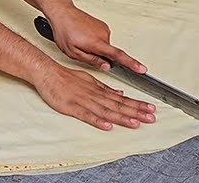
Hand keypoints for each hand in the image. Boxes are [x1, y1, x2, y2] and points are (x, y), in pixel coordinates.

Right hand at [33, 64, 155, 130]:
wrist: (47, 73)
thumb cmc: (65, 77)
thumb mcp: (89, 79)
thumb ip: (105, 88)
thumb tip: (120, 93)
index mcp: (98, 90)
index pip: (122, 99)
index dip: (137, 105)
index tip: (150, 109)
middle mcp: (94, 96)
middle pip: (118, 105)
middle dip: (136, 112)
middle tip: (151, 118)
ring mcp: (83, 101)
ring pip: (105, 111)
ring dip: (121, 117)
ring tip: (135, 123)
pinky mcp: (71, 107)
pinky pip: (86, 115)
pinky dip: (97, 121)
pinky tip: (107, 126)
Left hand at [46, 7, 146, 73]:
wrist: (61, 12)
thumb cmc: (64, 31)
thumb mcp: (73, 52)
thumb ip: (92, 60)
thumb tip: (107, 66)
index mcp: (96, 43)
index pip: (118, 55)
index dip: (131, 64)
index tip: (142, 69)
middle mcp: (103, 34)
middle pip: (108, 52)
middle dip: (97, 56)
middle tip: (81, 49)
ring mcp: (103, 28)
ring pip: (104, 46)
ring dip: (94, 47)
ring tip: (79, 40)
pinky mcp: (102, 25)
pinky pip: (101, 38)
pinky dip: (94, 40)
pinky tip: (83, 36)